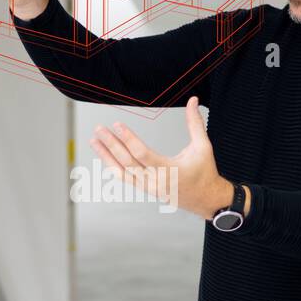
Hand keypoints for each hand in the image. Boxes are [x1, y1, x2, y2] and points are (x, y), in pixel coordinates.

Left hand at [89, 97, 235, 218]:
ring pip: (122, 172)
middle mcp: (156, 181)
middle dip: (111, 144)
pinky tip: (104, 155)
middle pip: (128, 162)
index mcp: (170, 170)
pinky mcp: (146, 189)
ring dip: (107, 156)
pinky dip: (113, 166)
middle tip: (99, 130)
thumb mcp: (203, 146)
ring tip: (95, 141)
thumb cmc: (205, 172)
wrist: (206, 200)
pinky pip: (125, 178)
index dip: (128, 139)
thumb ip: (195, 123)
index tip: (117, 125)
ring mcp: (149, 188)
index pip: (142, 153)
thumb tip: (193, 100)